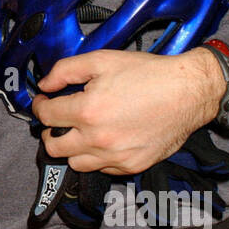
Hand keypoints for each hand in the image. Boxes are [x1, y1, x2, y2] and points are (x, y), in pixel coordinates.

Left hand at [31, 47, 224, 175]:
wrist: (188, 92)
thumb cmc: (147, 74)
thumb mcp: (102, 59)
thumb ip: (65, 71)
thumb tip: (44, 85)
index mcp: (87, 111)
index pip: (46, 116)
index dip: (39, 106)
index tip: (44, 101)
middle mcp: (98, 139)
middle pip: (53, 147)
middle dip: (50, 131)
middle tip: (59, 119)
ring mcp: (115, 157)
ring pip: (76, 163)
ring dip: (72, 148)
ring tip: (81, 131)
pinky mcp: (132, 166)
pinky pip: (103, 169)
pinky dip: (98, 157)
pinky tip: (105, 139)